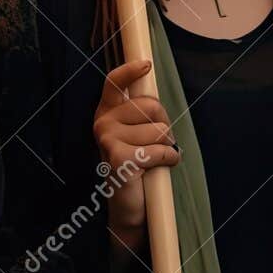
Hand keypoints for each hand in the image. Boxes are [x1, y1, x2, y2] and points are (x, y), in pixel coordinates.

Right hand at [92, 59, 178, 247]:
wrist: (129, 207)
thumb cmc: (138, 167)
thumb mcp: (139, 134)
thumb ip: (142, 113)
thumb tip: (155, 94)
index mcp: (107, 112)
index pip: (114, 82)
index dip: (130, 71)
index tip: (146, 64)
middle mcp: (103, 122)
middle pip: (152, 106)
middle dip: (164, 124)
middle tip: (156, 144)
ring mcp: (108, 139)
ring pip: (160, 130)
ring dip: (166, 147)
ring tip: (153, 160)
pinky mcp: (118, 157)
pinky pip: (160, 150)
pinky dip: (169, 160)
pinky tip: (158, 169)